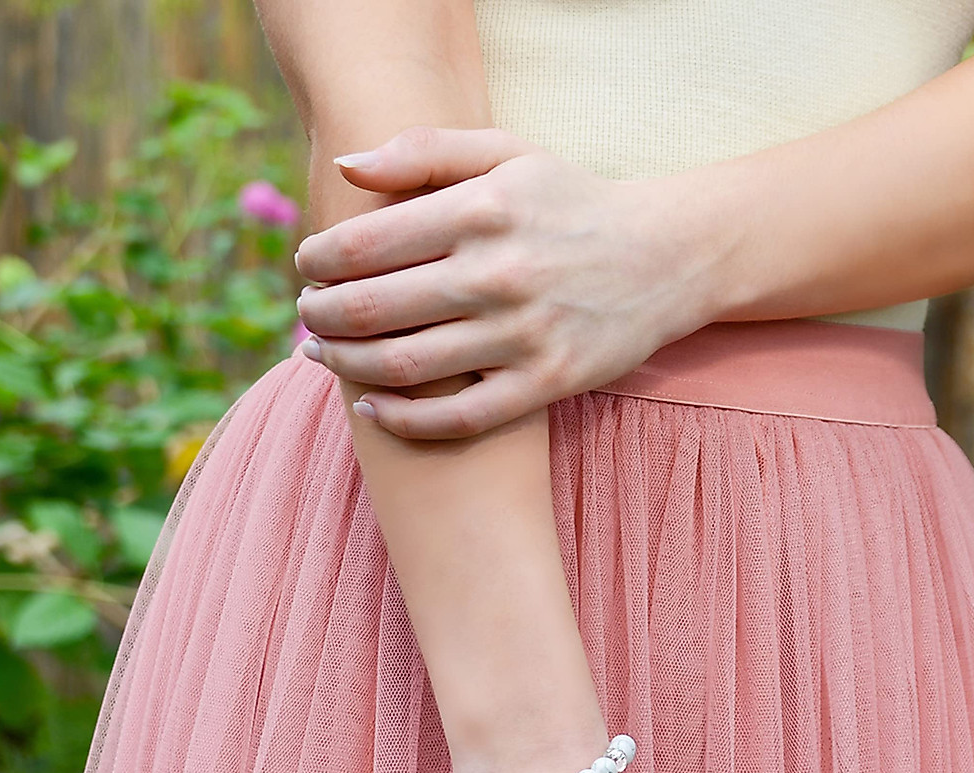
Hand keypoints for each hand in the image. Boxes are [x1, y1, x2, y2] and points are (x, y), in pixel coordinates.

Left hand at [294, 125, 714, 439]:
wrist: (666, 256)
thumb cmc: (572, 202)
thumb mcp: (508, 153)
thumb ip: (426, 151)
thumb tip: (344, 167)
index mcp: (482, 210)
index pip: (366, 243)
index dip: (318, 260)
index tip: (307, 267)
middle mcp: (498, 273)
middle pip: (373, 308)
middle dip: (321, 315)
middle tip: (307, 316)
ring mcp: (523, 335)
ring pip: (405, 366)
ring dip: (347, 364)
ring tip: (323, 355)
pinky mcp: (545, 383)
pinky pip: (456, 418)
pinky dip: (402, 420)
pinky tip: (371, 410)